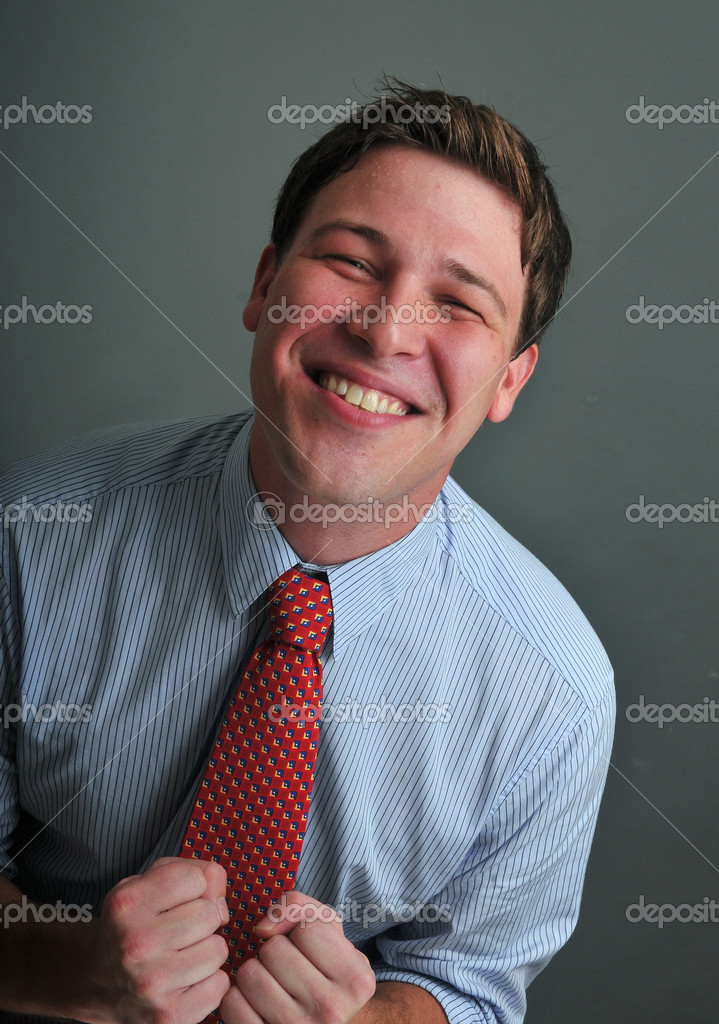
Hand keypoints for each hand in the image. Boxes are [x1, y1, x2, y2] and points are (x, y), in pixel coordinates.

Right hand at [87, 856, 230, 1023]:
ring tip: (182, 954)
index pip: (194, 879)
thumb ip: (188, 871)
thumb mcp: (143, 886)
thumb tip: (221, 897)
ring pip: (218, 950)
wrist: (93, 983)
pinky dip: (210, 982)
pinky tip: (186, 979)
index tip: (177, 900)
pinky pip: (219, 985)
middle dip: (202, 918)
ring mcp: (152, 983)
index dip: (193, 886)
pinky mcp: (167, 1015)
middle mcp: (136, 944)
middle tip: (180, 930)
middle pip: (209, 914)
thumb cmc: (128, 927)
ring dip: (207, 950)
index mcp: (128, 904)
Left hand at [219, 890, 375, 1023]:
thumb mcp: (330, 935)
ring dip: (254, 973)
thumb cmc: (324, 973)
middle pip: (274, 949)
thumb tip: (263, 927)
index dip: (300, 932)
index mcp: (356, 980)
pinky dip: (237, 997)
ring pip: (250, 973)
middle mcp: (332, 1009)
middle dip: (275, 951)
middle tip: (287, 971)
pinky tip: (255, 1004)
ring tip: (272, 985)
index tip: (307, 951)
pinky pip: (232, 1003)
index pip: (308, 929)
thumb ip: (301, 908)